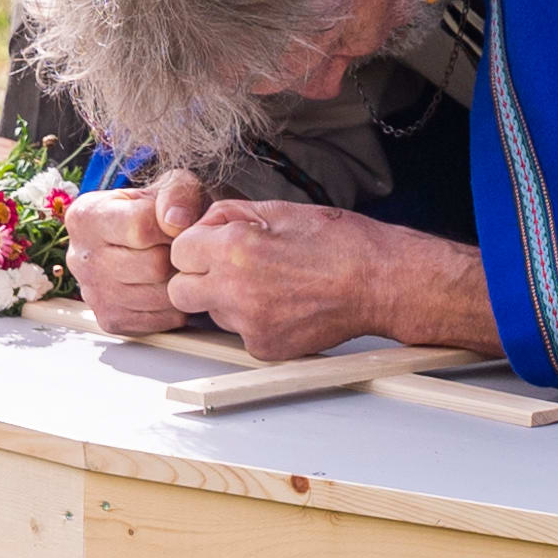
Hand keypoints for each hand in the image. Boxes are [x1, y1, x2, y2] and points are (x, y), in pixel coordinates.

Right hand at [63, 165, 205, 334]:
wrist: (144, 238)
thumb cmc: (156, 209)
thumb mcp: (170, 185)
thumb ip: (177, 193)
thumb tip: (176, 221)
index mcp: (86, 216)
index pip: (140, 227)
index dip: (172, 225)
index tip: (175, 222)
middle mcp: (80, 258)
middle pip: (153, 266)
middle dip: (176, 255)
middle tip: (177, 247)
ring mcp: (92, 294)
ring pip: (160, 296)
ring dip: (179, 281)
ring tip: (174, 264)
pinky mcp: (110, 320)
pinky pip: (160, 320)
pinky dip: (175, 305)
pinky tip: (167, 284)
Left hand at [161, 195, 493, 361]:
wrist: (379, 282)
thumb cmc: (339, 242)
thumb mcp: (280, 210)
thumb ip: (230, 215)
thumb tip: (201, 224)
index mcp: (235, 250)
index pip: (178, 252)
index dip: (196, 245)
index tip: (213, 245)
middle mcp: (235, 290)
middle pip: (181, 291)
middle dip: (196, 277)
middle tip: (227, 268)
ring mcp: (249, 324)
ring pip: (212, 313)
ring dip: (227, 299)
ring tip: (270, 283)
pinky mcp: (264, 347)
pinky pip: (240, 333)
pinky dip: (254, 320)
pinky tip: (284, 303)